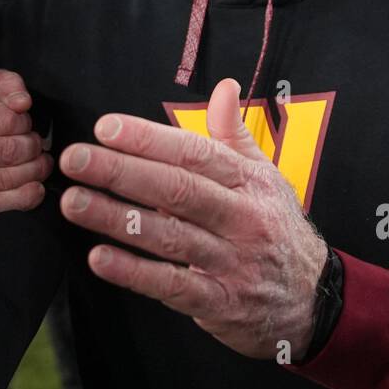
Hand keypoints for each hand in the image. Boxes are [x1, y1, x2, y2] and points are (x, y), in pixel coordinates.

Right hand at [0, 67, 50, 218]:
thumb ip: (5, 83)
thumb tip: (22, 103)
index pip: (6, 120)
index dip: (25, 122)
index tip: (23, 123)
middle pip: (10, 151)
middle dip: (33, 147)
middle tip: (35, 145)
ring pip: (9, 179)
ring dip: (35, 171)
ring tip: (39, 163)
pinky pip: (0, 205)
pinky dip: (26, 196)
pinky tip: (34, 186)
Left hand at [58, 78, 327, 360]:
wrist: (315, 299)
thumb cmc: (276, 228)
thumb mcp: (266, 177)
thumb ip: (235, 134)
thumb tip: (224, 86)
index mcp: (249, 181)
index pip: (195, 153)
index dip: (149, 139)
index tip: (106, 127)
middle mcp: (242, 217)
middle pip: (177, 190)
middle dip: (122, 172)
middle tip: (75, 159)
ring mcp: (232, 262)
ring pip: (169, 236)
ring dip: (116, 218)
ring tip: (73, 202)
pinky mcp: (220, 302)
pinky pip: (173, 286)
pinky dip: (135, 272)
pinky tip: (99, 257)